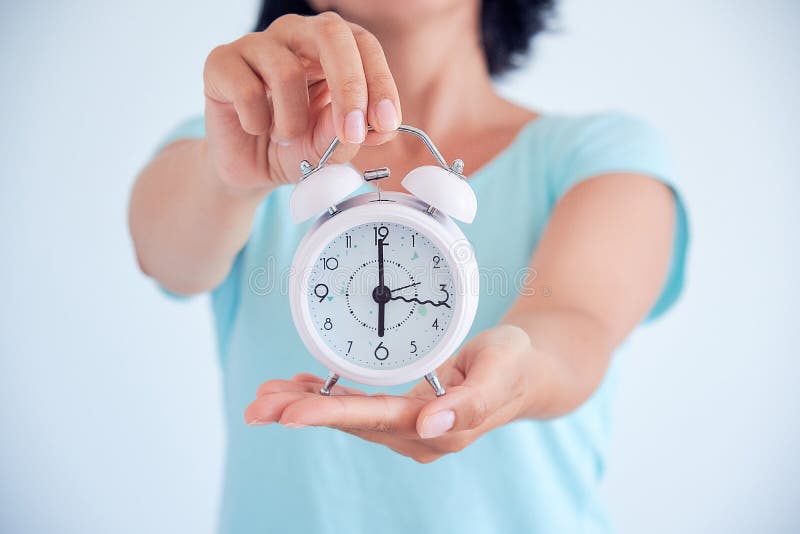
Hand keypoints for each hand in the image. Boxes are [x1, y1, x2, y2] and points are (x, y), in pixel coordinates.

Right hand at [202, 12, 401, 192]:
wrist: (249, 167)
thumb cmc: (294, 147)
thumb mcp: (329, 147)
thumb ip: (349, 134)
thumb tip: (366, 124)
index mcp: (332, 48)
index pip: (364, 46)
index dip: (379, 82)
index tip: (385, 122)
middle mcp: (296, 35)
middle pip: (331, 35)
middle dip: (349, 87)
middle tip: (351, 133)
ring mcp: (257, 44)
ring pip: (287, 72)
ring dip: (293, 121)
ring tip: (285, 136)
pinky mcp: (221, 61)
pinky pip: (247, 91)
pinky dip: (258, 123)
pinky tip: (255, 128)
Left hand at [245, 325, 536, 462]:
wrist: (529, 372)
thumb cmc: (516, 364)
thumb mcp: (500, 371)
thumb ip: (471, 401)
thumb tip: (429, 425)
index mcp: (441, 427)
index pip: (376, 420)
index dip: (332, 415)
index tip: (289, 414)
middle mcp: (420, 436)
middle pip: (352, 423)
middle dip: (302, 413)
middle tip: (258, 405)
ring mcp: (410, 429)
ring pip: (350, 417)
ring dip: (306, 407)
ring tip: (266, 396)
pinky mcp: (404, 416)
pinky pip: (359, 408)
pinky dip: (327, 398)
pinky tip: (301, 388)